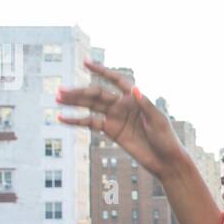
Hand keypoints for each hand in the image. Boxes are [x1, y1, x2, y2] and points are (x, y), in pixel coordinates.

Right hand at [56, 60, 190, 181]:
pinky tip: (62, 118)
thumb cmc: (166, 138)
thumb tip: (135, 89)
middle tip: (60, 90)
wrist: (165, 161)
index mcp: (135, 98)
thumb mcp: (158, 121)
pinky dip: (76, 121)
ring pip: (91, 106)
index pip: (116, 80)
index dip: (101, 71)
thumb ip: (145, 105)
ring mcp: (116, 117)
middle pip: (98, 94)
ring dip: (74, 102)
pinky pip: (91, 123)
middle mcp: (123, 105)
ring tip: (57, 99)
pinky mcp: (111, 131)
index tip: (85, 62)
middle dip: (79, 92)